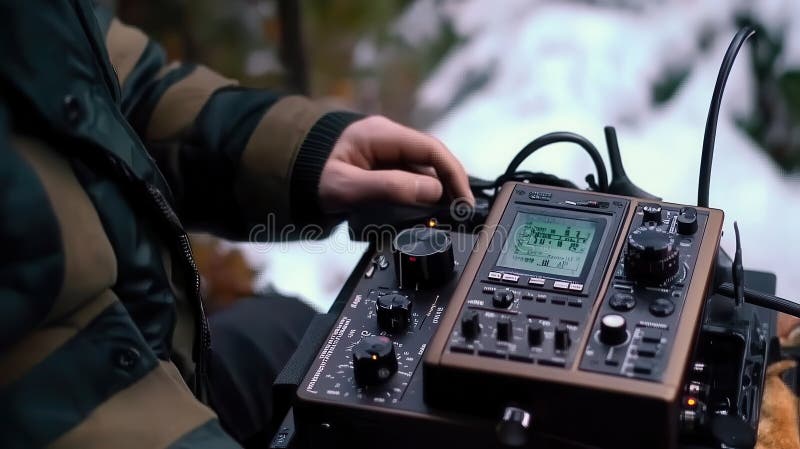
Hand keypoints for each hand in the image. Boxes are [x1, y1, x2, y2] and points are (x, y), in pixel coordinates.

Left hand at [319, 116, 473, 212]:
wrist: (283, 170)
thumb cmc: (309, 174)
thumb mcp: (347, 186)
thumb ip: (390, 188)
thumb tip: (431, 190)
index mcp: (381, 135)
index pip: (432, 149)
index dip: (453, 174)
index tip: (463, 200)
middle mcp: (387, 139)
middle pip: (430, 160)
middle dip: (448, 185)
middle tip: (459, 213)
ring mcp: (383, 152)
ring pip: (419, 171)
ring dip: (433, 193)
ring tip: (442, 216)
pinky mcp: (377, 166)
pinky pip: (405, 178)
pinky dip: (417, 194)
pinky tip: (420, 211)